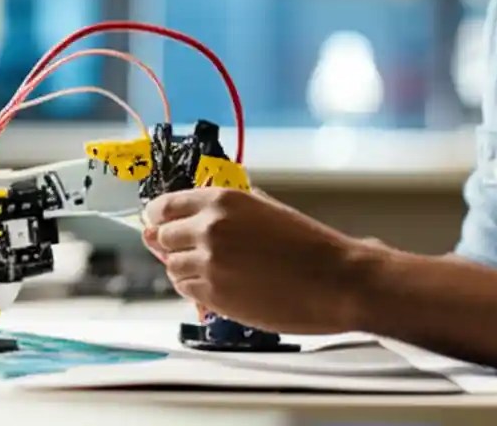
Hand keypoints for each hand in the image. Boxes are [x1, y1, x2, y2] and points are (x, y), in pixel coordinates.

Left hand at [141, 188, 376, 334]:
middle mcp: (209, 228)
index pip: (165, 205)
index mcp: (223, 200)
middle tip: (189, 248)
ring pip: (171, 265)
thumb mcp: (266, 209)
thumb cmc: (310, 246)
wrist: (336, 281)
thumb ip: (228, 208)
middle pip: (163, 236)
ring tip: (210, 269)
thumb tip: (196, 213)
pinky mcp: (214, 295)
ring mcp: (208, 263)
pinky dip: (193, 287)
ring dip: (183, 266)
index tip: (159, 221)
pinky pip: (185, 289)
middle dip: (172, 242)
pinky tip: (214, 284)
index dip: (159, 215)